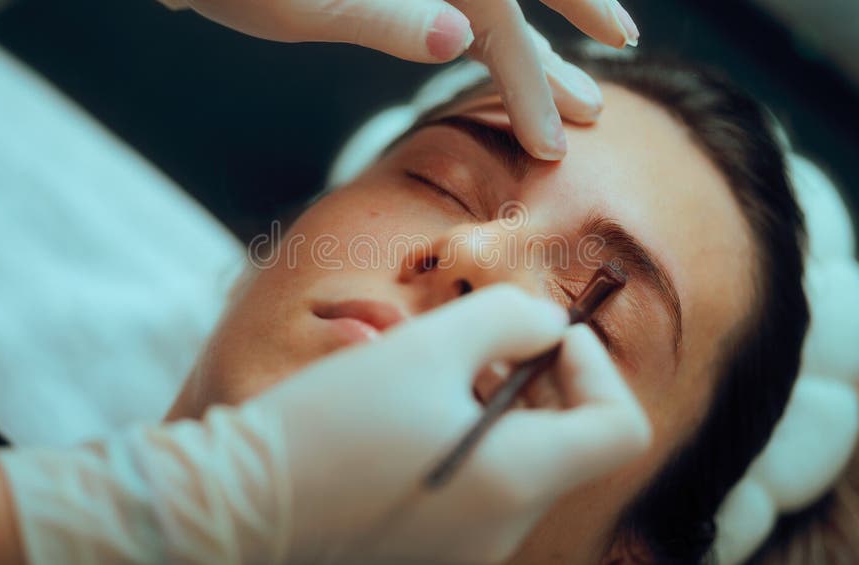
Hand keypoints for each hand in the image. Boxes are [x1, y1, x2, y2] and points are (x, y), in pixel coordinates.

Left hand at [166, 0, 637, 158]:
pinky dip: (488, 61)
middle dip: (544, 75)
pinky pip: (457, 27)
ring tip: (568, 119)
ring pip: (489, 24)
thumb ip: (377, 15)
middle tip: (573, 137)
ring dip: (529, 71)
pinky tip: (505, 85)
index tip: (622, 35)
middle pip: (506, 15)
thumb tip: (457, 41)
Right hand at [268, 284, 650, 562]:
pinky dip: (471, 441)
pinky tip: (411, 416)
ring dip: (501, 407)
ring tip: (435, 376)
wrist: (237, 505)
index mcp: (514, 482)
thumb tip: (549, 328)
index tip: (538, 339)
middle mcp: (504, 530)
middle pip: (572, 445)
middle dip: (542, 380)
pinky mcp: (435, 552)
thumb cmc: (330, 422)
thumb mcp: (426, 347)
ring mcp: (470, 551)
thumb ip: (509, 319)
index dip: (595, 369)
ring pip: (525, 464)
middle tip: (482, 344)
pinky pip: (483, 489)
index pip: (621, 428)